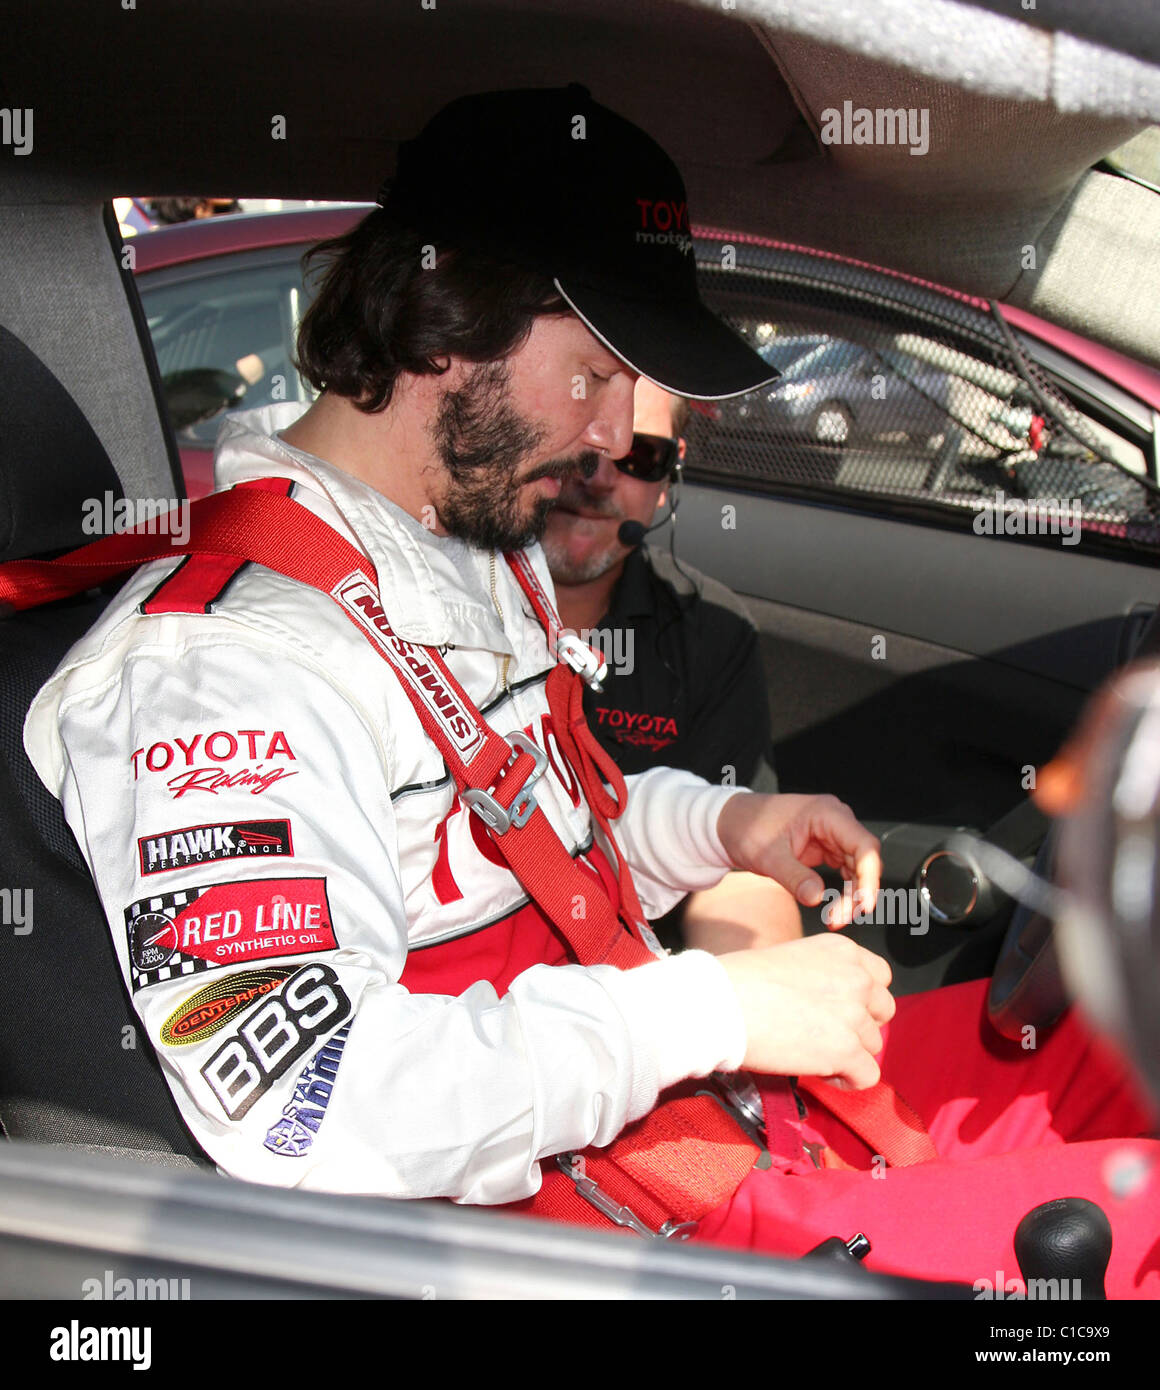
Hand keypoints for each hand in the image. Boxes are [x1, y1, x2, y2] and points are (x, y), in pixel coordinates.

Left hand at [716, 792, 879, 927]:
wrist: (731, 823)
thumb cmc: (747, 827)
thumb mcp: (767, 856)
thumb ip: (794, 877)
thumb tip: (817, 899)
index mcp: (827, 813)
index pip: (864, 846)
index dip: (870, 877)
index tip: (865, 904)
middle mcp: (836, 821)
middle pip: (864, 860)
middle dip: (857, 893)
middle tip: (837, 920)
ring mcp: (832, 834)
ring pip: (857, 869)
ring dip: (851, 896)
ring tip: (834, 920)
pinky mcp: (826, 848)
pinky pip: (845, 872)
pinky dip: (842, 892)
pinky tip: (833, 910)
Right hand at [718, 934, 895, 1087]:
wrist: (717, 1003)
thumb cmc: (738, 981)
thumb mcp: (790, 959)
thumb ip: (821, 976)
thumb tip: (829, 1005)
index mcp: (842, 950)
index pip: (879, 978)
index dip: (860, 999)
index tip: (837, 1010)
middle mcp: (856, 978)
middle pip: (881, 1012)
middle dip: (859, 1026)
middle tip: (826, 1034)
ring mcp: (853, 1014)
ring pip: (873, 1045)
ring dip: (848, 1054)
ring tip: (813, 1054)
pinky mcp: (846, 1049)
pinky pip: (867, 1075)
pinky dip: (847, 1080)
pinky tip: (821, 1074)